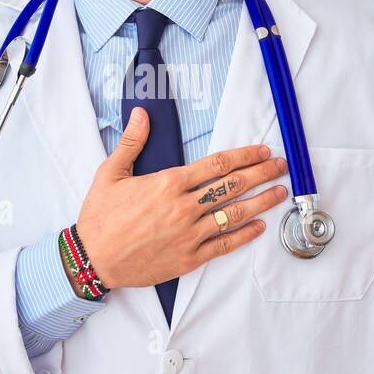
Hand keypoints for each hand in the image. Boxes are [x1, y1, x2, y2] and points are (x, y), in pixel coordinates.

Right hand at [74, 107, 290, 289]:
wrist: (93, 259)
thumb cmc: (100, 217)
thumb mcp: (110, 173)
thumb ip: (131, 142)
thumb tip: (142, 114)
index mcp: (168, 183)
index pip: (216, 164)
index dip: (244, 155)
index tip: (261, 150)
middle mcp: (183, 207)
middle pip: (232, 186)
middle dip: (261, 173)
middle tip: (280, 166)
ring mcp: (189, 234)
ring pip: (234, 214)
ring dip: (261, 202)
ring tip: (279, 192)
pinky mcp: (188, 258)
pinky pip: (224, 245)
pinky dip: (245, 235)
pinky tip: (259, 227)